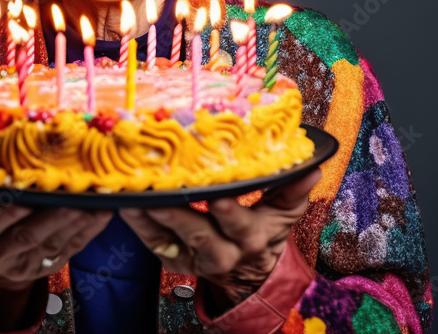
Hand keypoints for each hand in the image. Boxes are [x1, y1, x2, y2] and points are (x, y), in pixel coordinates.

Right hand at [0, 203, 113, 289]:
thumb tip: (30, 168)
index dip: (12, 209)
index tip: (33, 192)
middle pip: (26, 236)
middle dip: (54, 217)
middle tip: (76, 199)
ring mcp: (19, 267)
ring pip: (50, 245)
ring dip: (76, 225)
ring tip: (96, 206)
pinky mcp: (41, 270)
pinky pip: (67, 252)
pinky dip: (85, 233)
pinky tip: (100, 217)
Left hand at [120, 168, 320, 309]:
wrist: (248, 271)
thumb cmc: (262, 230)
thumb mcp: (282, 213)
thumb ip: (292, 189)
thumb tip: (310, 166)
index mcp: (251, 236)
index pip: (239, 224)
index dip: (227, 212)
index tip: (217, 197)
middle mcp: (222, 250)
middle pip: (199, 233)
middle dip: (180, 215)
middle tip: (161, 196)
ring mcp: (193, 256)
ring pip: (170, 238)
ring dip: (150, 217)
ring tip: (135, 195)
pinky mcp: (171, 257)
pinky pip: (151, 241)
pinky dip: (137, 223)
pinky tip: (126, 202)